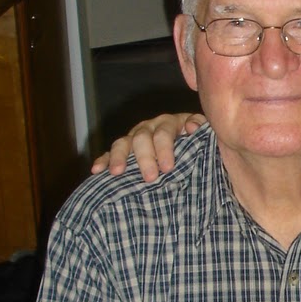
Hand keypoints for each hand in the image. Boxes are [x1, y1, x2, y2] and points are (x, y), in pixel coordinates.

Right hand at [90, 112, 204, 179]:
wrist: (191, 147)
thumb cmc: (198, 144)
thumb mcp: (203, 136)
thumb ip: (200, 128)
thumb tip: (192, 127)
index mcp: (170, 123)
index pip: (164, 132)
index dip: (165, 149)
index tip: (168, 168)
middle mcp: (150, 127)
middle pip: (142, 138)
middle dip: (145, 158)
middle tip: (150, 178)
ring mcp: (135, 137)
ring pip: (123, 143)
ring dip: (119, 157)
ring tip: (117, 173)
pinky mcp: (124, 149)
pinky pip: (110, 152)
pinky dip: (103, 160)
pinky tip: (96, 170)